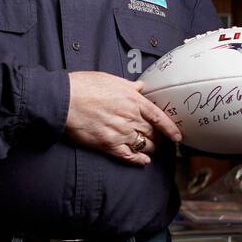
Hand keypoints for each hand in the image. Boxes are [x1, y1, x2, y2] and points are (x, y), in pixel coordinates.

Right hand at [65, 71, 183, 165]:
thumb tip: (141, 87)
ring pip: (144, 145)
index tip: (177, 136)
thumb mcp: (110, 79)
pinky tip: (143, 161)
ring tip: (152, 150)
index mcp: (133, 101)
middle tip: (162, 142)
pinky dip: (139, 160)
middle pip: (153, 133)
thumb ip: (129, 86)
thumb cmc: (83, 86)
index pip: (160, 117)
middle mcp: (131, 118)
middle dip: (160, 138)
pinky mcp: (108, 145)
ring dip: (150, 149)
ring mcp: (121, 133)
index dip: (171, 128)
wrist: (63, 100)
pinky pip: (130, 156)